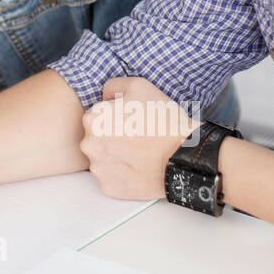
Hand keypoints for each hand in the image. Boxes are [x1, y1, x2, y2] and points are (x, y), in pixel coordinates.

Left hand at [79, 77, 200, 200]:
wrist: (183, 155)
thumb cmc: (162, 120)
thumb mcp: (139, 86)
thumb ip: (113, 86)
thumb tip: (105, 97)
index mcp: (93, 119)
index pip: (96, 116)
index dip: (114, 117)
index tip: (130, 121)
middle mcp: (89, 145)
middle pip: (95, 138)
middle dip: (111, 137)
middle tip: (135, 137)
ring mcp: (98, 168)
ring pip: (101, 159)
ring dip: (115, 156)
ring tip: (138, 153)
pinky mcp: (109, 187)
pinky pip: (110, 178)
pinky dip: (121, 174)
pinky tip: (138, 167)